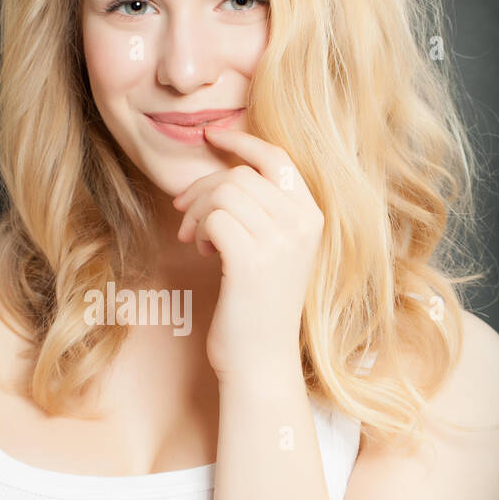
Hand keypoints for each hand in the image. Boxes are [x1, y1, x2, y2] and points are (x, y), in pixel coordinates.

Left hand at [172, 128, 323, 381]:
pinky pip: (214, 217)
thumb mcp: (274, 250)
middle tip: (185, 215)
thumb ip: (263, 210)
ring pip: (224, 192)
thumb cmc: (258, 306)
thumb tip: (225, 169)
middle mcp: (303, 224)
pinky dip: (199, 228)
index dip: (241, 142)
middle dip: (203, 189)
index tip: (211, 138)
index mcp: (313, 217)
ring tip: (195, 238)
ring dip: (198, 211)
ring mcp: (281, 241)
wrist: (260, 361)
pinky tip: (202, 250)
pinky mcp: (253, 260)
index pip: (276, 158)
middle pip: (241, 174)